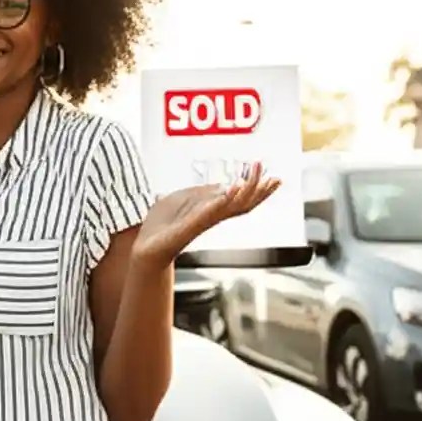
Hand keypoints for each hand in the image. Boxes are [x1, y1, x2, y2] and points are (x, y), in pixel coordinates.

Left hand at [133, 161, 279, 265]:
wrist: (145, 245)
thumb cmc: (162, 224)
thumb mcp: (184, 198)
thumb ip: (204, 192)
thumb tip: (225, 184)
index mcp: (213, 210)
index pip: (244, 199)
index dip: (260, 190)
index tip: (277, 178)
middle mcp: (213, 217)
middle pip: (245, 204)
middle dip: (260, 190)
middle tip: (274, 176)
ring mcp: (203, 222)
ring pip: (232, 207)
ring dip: (246, 190)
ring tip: (255, 175)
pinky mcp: (190, 227)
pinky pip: (210, 213)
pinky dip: (222, 200)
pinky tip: (232, 189)